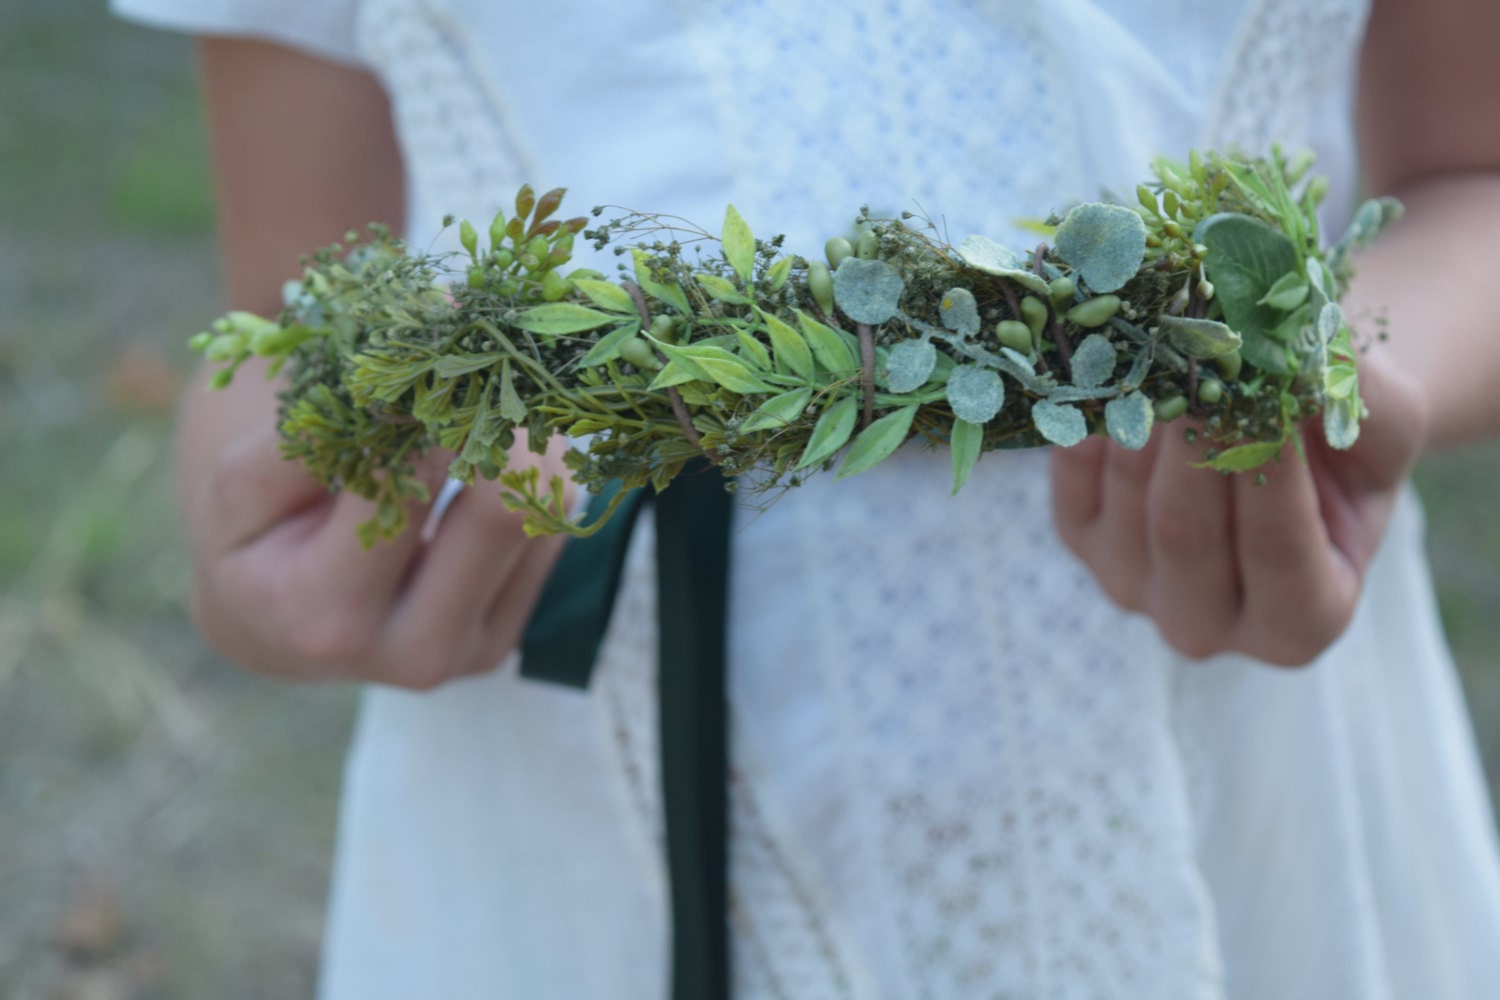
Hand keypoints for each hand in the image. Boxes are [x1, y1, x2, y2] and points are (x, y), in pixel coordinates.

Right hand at [177, 360, 572, 687]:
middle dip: (495, 416)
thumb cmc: (255, 535)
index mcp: (327, 616)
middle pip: (501, 509)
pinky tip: (501, 443)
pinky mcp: (507, 638)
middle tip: (483, 353)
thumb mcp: (244, 484)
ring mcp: (470, 652)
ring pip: (545, 516)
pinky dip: (535, 476)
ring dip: (528, 438)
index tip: (430, 334)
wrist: (274, 625)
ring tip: (493, 388)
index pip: (399, 483)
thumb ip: (310, 425)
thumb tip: (366, 339)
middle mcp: (412, 651)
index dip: (418, 399)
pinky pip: (554, 534)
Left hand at [1049, 347, 1428, 665]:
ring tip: (1170, 342)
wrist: (1280, 434)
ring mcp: (1127, 584)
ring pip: (1131, 495)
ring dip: (1150, 415)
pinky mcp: (1076, 535)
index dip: (1273, 471)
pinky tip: (1124, 362)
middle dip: (1199, 438)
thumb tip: (1312, 359)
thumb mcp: (1385, 429)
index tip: (1273, 394)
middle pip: (1187, 531)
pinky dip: (1098, 415)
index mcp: (1297, 623)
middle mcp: (1204, 624)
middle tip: (1207, 356)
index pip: (1277, 551)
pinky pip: (1076, 472)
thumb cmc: (1345, 448)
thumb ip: (1367, 405)